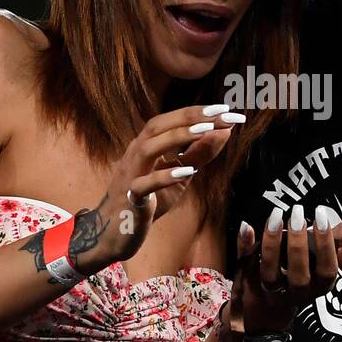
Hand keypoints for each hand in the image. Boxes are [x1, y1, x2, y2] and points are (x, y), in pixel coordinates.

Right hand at [70, 104, 243, 274]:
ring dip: (177, 137)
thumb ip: (199, 154)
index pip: (169, 121)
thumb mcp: (179, 175)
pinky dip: (165, 176)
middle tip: (218, 113)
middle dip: (188, 117)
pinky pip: (144, 184)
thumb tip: (224, 131)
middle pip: (156, 126)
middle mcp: (135, 154)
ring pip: (148, 148)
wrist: (117, 233)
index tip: (225, 109)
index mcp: (146, 146)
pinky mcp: (130, 198)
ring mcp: (130, 175)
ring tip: (206, 131)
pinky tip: (187, 172)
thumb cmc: (149, 199)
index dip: (195, 112)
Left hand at [234, 207, 341, 332]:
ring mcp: (271, 290)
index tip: (321, 216)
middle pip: (298, 273)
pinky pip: (244, 264)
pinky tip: (247, 226)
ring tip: (277, 216)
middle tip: (298, 213)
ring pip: (270, 272)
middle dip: (298, 242)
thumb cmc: (299, 271)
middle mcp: (296, 292)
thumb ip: (341, 237)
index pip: (326, 269)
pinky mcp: (247, 282)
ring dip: (272, 242)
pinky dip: (245, 244)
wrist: (264, 308)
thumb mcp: (321, 256)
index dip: (325, 244)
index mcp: (318, 284)